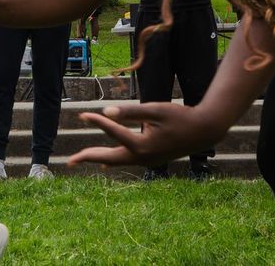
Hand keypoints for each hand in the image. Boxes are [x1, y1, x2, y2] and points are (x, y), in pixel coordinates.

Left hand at [67, 103, 217, 168]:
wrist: (205, 130)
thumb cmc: (181, 117)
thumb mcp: (155, 110)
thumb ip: (131, 111)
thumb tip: (107, 112)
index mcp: (142, 145)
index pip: (113, 132)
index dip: (97, 121)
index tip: (82, 114)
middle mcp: (142, 157)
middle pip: (108, 158)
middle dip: (88, 157)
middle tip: (69, 162)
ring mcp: (147, 161)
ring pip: (117, 161)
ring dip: (99, 158)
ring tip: (81, 159)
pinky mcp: (152, 159)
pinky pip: (127, 161)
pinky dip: (113, 159)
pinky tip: (105, 163)